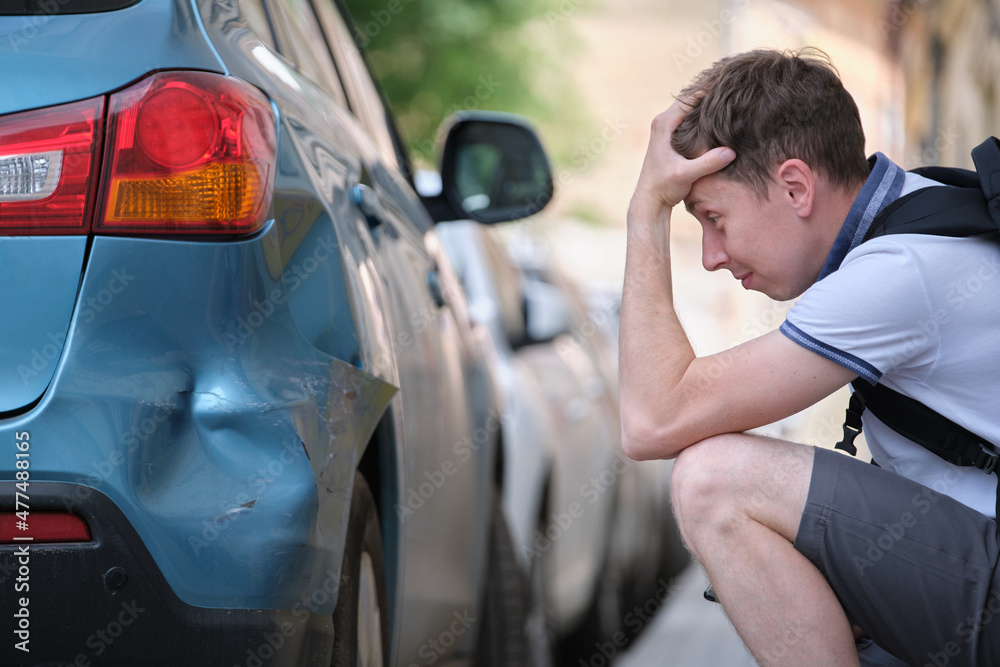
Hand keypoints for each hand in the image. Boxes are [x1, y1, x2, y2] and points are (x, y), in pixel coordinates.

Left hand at [630, 100, 735, 214]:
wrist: (650, 200)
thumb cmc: (663, 187)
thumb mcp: (686, 175)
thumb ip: (708, 163)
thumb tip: (731, 152)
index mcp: (664, 123)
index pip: (691, 97)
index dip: (711, 89)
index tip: (731, 84)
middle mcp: (663, 121)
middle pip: (691, 99)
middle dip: (711, 94)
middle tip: (735, 89)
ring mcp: (666, 128)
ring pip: (691, 109)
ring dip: (708, 105)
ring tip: (731, 99)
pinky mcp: (670, 136)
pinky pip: (690, 119)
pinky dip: (704, 117)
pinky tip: (720, 118)